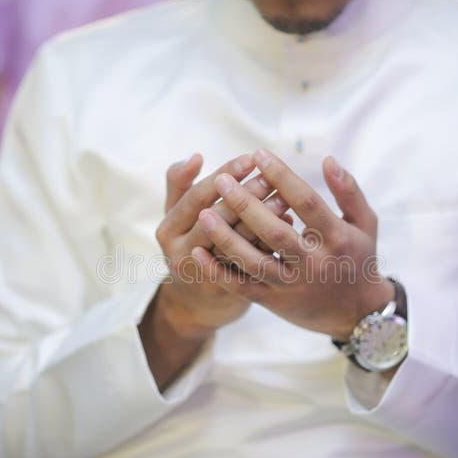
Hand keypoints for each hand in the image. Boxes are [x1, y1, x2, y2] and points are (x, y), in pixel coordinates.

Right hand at [140, 153, 289, 388]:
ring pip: (238, 243)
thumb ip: (180, 184)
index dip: (225, 174)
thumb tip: (195, 156)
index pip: (198, 196)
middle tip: (272, 177)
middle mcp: (182, 253)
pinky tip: (289, 223)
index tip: (250, 158)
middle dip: (248, 195)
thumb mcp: (177, 216)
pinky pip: (254, 263)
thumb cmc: (190, 243)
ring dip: (263, 219)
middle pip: (219, 218)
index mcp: (168, 230)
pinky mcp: (230, 291)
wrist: (197, 301)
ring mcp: (206, 275)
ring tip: (285, 198)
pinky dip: (271, 243)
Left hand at [192, 149, 393, 340]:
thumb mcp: (365, 223)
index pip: (305, 202)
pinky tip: (198, 251)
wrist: (358, 314)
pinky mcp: (275, 302)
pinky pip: (242, 287)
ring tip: (204, 214)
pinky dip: (219, 271)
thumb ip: (348, 190)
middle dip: (246, 205)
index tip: (258, 155)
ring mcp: (292, 285)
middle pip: (276, 232)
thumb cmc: (359, 258)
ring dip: (227, 238)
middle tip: (222, 180)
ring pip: (255, 262)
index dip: (281, 177)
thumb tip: (328, 159)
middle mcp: (314, 263)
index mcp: (336, 238)